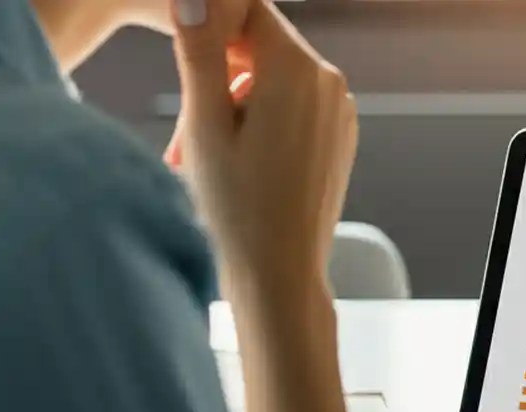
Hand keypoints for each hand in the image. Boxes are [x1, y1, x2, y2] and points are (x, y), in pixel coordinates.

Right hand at [171, 0, 354, 294]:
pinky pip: (294, 107)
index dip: (210, 28)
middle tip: (185, 128)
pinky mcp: (339, 136)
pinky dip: (260, 122)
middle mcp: (330, 82)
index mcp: (298, 70)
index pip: (247, 9)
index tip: (188, 68)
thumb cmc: (239, 206)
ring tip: (200, 154)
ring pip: (274, 79)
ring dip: (232, 103)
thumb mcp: (205, 122)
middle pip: (260, 45)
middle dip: (218, 73)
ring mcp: (340, 111)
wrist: (282, 272)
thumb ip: (200, 50)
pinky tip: (235, 162)